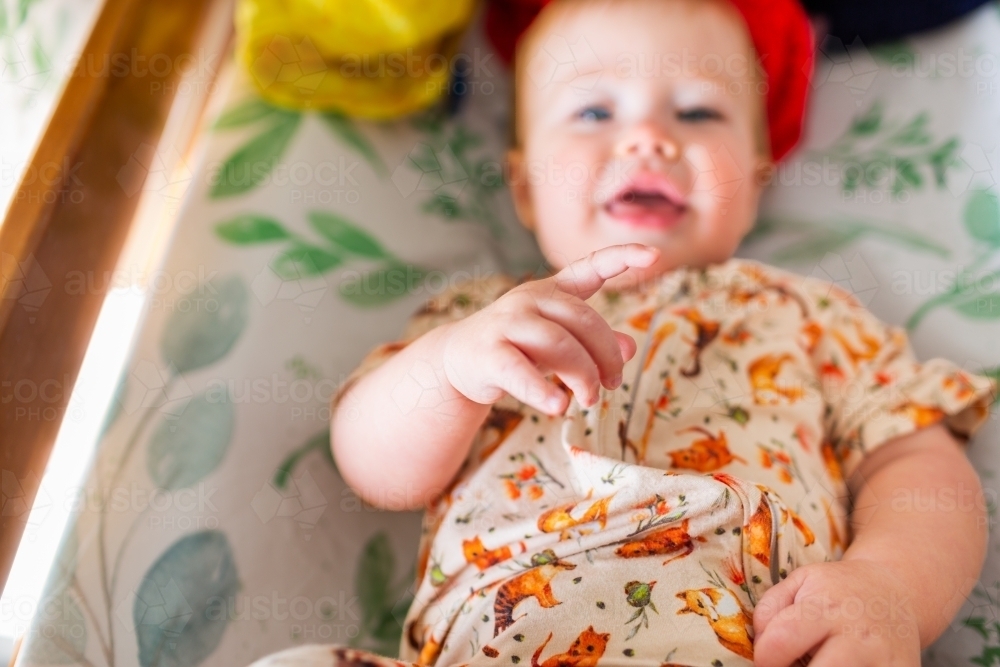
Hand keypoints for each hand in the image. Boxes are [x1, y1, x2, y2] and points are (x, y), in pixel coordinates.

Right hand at [440, 243, 659, 414]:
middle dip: (606, 356)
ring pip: (560, 344)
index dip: (622, 258)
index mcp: (550, 290)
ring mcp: (508, 324)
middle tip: (613, 384)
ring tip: (588, 400)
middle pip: (584, 321)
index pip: (590, 267)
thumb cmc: (517, 348)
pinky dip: (542, 391)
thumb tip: (631, 348)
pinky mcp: (490, 353)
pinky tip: (558, 407)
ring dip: (583, 376)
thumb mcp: (560, 343)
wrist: (458, 361)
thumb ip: (594, 343)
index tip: (655, 256)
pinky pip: (521, 372)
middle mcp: (529, 299)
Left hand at [752, 560, 920, 666]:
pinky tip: (842, 666)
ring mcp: (883, 660)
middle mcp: (857, 636)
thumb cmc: (836, 590)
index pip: (782, 641)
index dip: (765, 657)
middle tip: (794, 665)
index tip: (767, 658)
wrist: (894, 592)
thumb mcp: (799, 583)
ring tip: (818, 662)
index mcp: (825, 608)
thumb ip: (770, 609)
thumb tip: (761, 642)